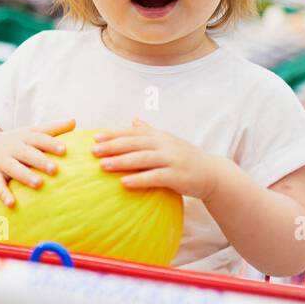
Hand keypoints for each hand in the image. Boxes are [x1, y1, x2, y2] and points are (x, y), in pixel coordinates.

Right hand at [0, 119, 75, 207]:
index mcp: (24, 138)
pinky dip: (3, 194)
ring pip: (13, 168)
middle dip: (40, 161)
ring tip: (38, 184)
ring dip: (25, 176)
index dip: (51, 144)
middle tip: (55, 169)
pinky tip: (12, 204)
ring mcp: (1, 162)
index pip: (39, 139)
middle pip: (27, 154)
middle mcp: (12, 148)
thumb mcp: (31, 132)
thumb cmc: (16, 142)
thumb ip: (52, 128)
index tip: (64, 149)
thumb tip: (74, 121)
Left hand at [91, 119, 226, 200]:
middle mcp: (164, 145)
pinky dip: (139, 179)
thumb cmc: (183, 157)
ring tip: (103, 166)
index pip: (132, 132)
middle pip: (135, 143)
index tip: (94, 137)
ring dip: (122, 161)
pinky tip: (124, 183)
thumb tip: (133, 120)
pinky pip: (156, 177)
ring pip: (143, 158)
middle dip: (113, 146)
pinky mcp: (177, 176)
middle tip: (93, 151)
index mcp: (159, 136)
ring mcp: (172, 160)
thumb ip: (149, 132)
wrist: (211, 173)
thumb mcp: (166, 142)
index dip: (113, 134)